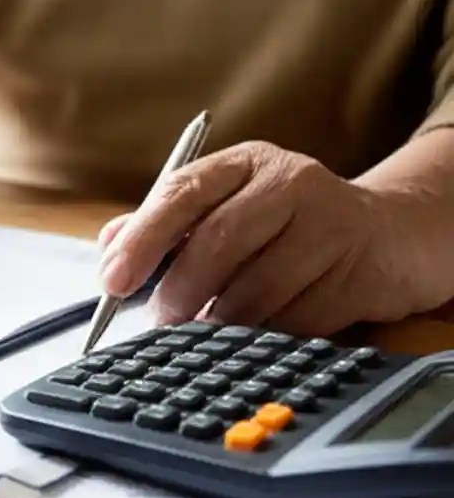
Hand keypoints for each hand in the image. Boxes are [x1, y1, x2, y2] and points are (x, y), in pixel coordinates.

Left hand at [98, 141, 435, 334]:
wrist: (389, 235)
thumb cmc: (285, 228)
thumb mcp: (226, 209)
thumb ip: (165, 226)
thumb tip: (108, 246)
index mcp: (245, 163)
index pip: (181, 193)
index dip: (142, 240)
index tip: (112, 281)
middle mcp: (291, 182)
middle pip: (218, 240)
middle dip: (178, 290)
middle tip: (159, 321)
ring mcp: (330, 225)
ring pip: (256, 287)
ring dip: (220, 320)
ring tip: (204, 330)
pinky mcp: (358, 272)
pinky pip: (296, 318)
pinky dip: (265, 333)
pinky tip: (256, 333)